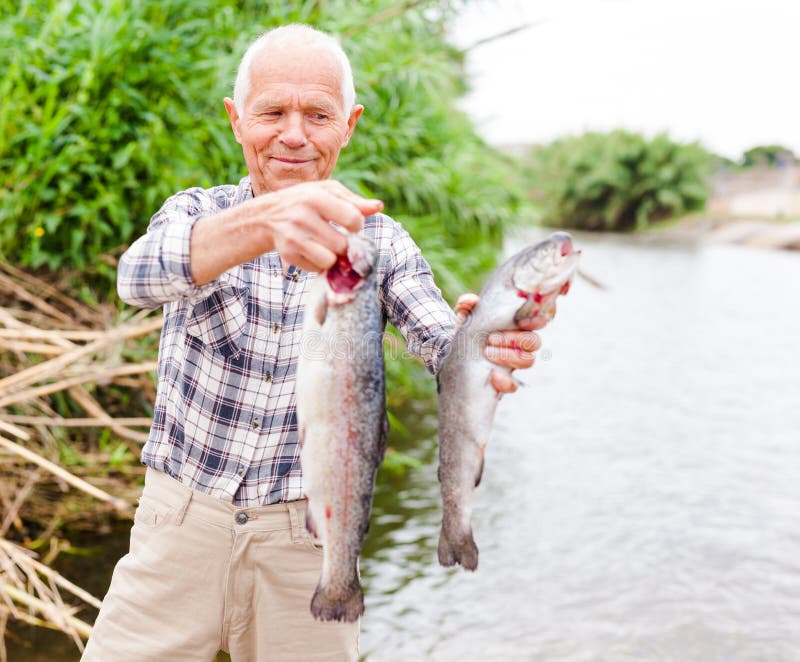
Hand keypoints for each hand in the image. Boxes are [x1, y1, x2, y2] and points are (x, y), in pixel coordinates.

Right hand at [190, 180, 382, 283]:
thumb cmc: (305, 201)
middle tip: (338, 238)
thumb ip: (354, 201)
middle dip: (345, 245)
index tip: (350, 225)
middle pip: (343, 244)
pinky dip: (319, 264)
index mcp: (316, 196)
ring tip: (327, 246)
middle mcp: (303, 216)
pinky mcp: (288, 254)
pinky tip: (313, 251)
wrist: (266, 216)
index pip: (353, 219)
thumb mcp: (327, 193)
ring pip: (330, 260)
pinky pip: (317, 268)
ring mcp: (293, 237)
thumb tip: (378, 207)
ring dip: (333, 257)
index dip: (357, 226)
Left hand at [454, 293, 542, 394]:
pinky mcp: (505, 382)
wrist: (455, 356)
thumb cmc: (468, 333)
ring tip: (487, 352)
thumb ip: (467, 306)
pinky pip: (514, 385)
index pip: (537, 321)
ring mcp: (514, 364)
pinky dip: (505, 382)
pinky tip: (492, 376)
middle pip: (534, 342)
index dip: (535, 321)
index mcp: (516, 326)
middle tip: (491, 339)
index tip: (521, 322)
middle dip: (514, 339)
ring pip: (529, 361)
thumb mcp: (466, 318)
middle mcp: (520, 345)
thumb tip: (468, 301)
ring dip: (509, 356)